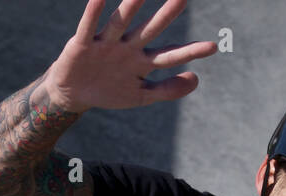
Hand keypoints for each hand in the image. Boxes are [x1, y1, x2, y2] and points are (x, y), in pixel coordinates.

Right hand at [43, 0, 217, 112]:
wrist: (73, 94)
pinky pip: (89, 26)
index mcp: (141, 61)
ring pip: (121, 22)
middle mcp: (127, 48)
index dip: (189, 52)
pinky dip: (93, 12)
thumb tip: (196, 79)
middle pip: (150, 30)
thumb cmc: (109, 90)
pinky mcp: (83, 44)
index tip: (212, 47)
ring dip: (131, 6)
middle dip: (166, 16)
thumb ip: (167, 90)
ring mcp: (105, 44)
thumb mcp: (140, 96)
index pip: (169, 56)